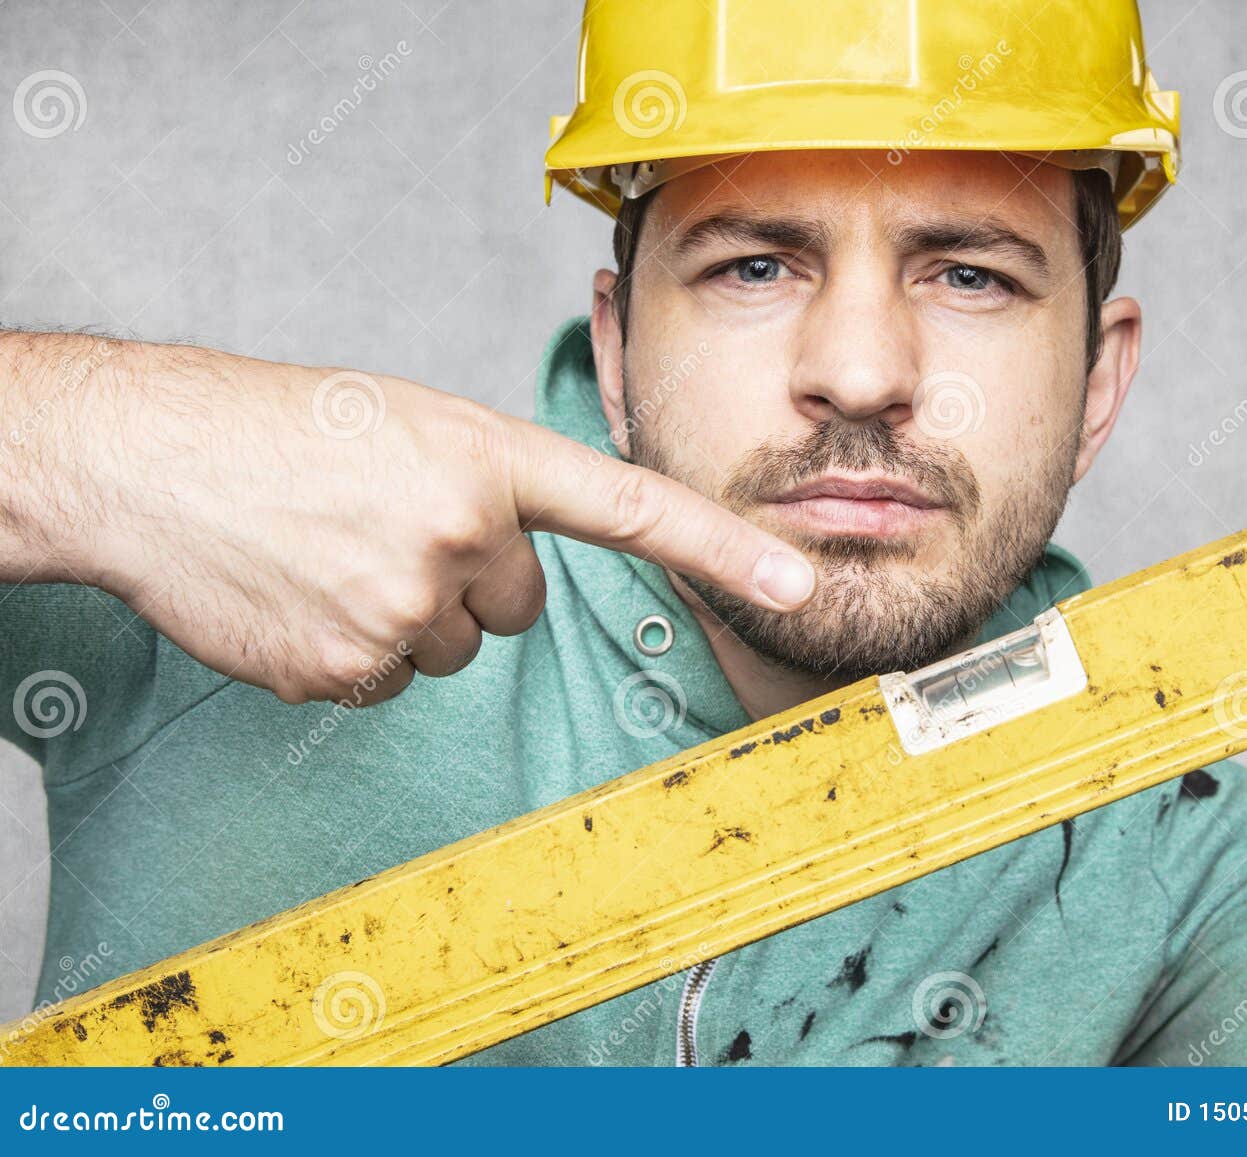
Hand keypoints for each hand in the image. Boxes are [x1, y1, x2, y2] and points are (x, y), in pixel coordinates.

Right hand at [69, 343, 813, 704]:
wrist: (150, 458)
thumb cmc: (282, 429)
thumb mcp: (408, 422)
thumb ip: (489, 483)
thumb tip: (523, 560)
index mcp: (486, 454)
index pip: (631, 507)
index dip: (724, 547)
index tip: (797, 580)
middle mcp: (462, 530)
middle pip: (519, 604)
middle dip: (469, 581)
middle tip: (387, 532)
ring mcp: (406, 603)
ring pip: (455, 648)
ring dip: (410, 617)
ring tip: (336, 558)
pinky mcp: (351, 666)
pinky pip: (390, 681)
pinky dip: (355, 652)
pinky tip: (304, 596)